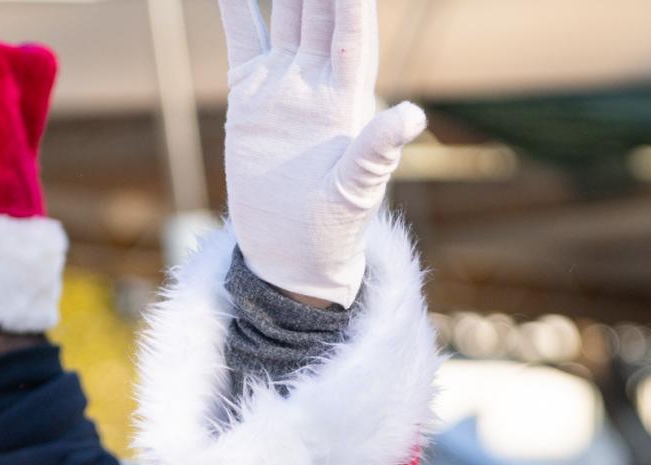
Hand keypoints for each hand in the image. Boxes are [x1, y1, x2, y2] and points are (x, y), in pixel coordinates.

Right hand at [217, 0, 425, 306]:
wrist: (291, 254)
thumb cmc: (333, 232)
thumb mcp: (355, 193)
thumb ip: (377, 151)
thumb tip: (414, 115)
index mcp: (349, 103)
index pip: (351, 34)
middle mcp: (319, 85)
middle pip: (319, 13)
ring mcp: (285, 86)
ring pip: (286, 16)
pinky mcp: (252, 96)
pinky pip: (244, 38)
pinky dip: (236, 7)